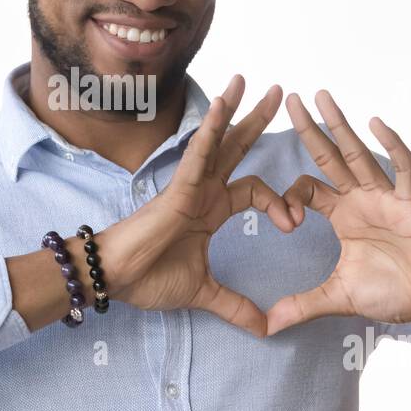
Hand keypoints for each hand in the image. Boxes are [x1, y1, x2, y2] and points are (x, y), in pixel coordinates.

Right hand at [99, 75, 298, 336]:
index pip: (255, 189)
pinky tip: (223, 106)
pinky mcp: (178, 188)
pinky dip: (211, 131)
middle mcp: (203, 190)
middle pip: (237, 147)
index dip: (280, 203)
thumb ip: (236, 307)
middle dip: (258, 119)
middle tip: (282, 91)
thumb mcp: (205, 293)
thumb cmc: (150, 278)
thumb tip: (265, 330)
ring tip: (251, 81)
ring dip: (234, 110)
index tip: (293, 225)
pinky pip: (198, 154)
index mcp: (212, 208)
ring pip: (218, 141)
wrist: (116, 279)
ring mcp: (190, 185)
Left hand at [266, 89, 410, 335]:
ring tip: (323, 95)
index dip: (291, 195)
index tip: (286, 220)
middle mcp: (361, 198)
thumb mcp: (338, 298)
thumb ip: (302, 306)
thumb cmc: (393, 292)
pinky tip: (377, 123)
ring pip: (360, 154)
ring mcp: (387, 197)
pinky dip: (392, 146)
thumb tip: (267, 326)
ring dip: (342, 125)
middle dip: (310, 129)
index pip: (309, 188)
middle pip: (329, 156)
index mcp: (342, 215)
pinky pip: (403, 169)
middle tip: (290, 98)